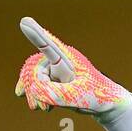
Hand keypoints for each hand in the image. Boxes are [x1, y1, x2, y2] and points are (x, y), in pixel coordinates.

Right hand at [14, 17, 131, 130]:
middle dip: (31, 85)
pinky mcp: (55, 80)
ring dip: (34, 93)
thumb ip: (58, 94)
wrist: (107, 105)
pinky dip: (36, 95)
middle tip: (37, 107)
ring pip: (34, 77)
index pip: (49, 45)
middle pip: (35, 67)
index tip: (24, 21)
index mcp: (69, 58)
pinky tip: (42, 108)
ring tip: (40, 109)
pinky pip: (38, 84)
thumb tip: (35, 90)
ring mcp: (57, 70)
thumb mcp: (79, 97)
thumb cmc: (98, 96)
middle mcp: (60, 60)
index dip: (35, 34)